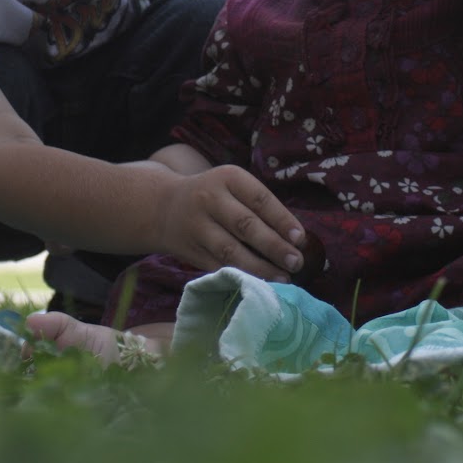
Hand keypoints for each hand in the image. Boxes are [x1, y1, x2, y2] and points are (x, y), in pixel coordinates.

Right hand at [154, 164, 306, 280]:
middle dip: (274, 246)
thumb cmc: (213, 196)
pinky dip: (241, 276)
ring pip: (231, 251)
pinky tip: (259, 283)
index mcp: (227, 178)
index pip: (259, 199)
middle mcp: (210, 199)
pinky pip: (219, 266)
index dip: (282, 219)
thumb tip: (296, 239)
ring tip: (283, 278)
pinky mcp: (190, 251)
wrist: (162, 206)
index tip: (300, 239)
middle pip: (246, 225)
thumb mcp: (232, 187)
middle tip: (296, 262)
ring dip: (260, 268)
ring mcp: (198, 226)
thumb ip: (258, 206)